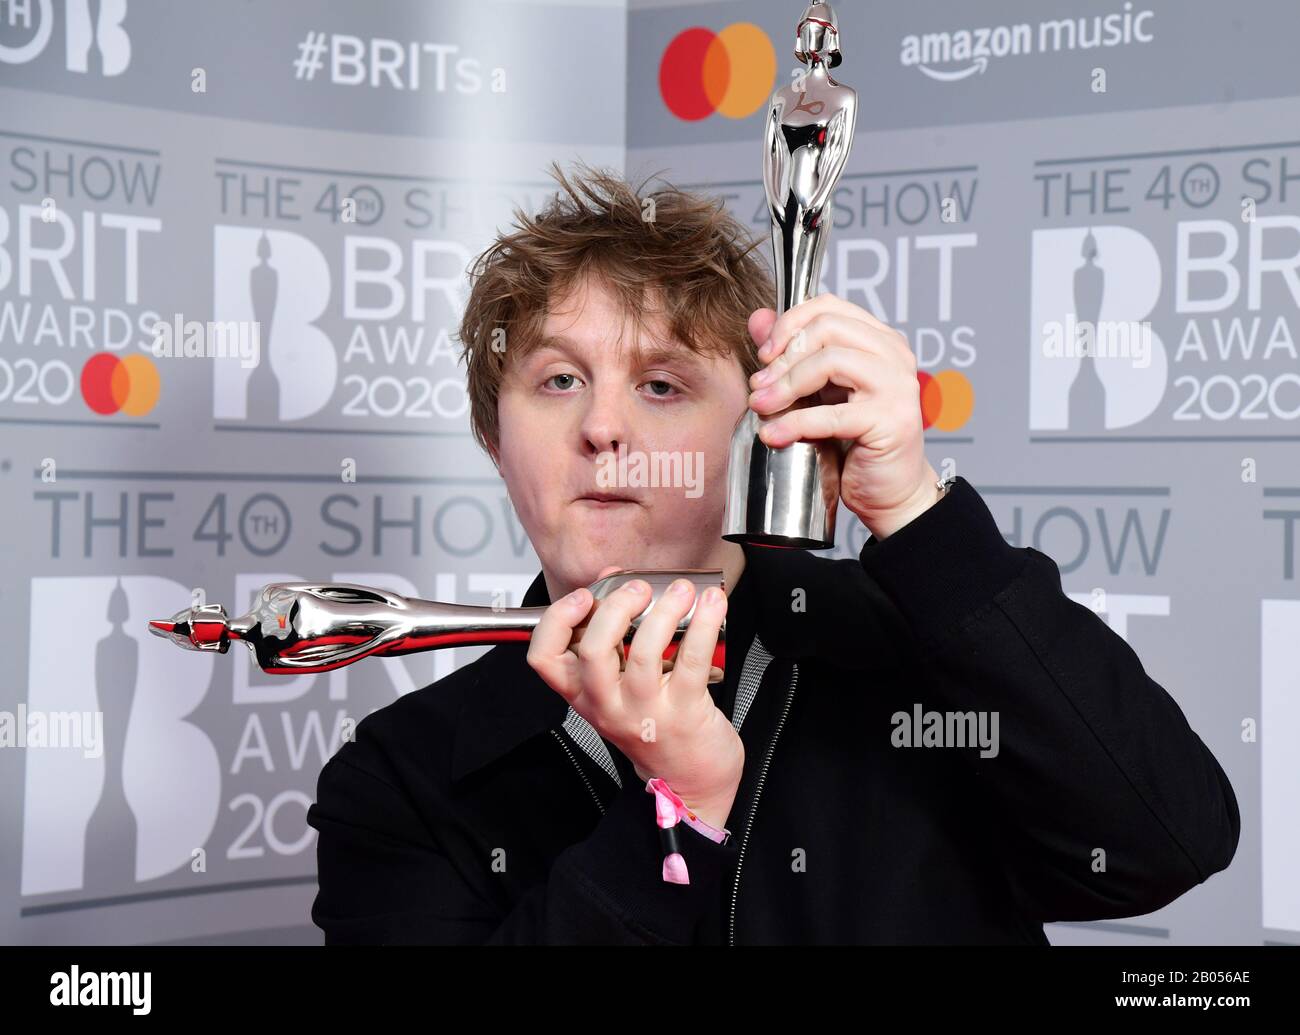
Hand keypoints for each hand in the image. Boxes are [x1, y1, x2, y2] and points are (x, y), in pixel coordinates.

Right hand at [527, 567, 743, 827]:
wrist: (690, 781)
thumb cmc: (655, 729)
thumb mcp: (618, 689)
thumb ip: (612, 638)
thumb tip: (614, 582)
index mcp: (584, 695)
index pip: (544, 657)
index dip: (557, 619)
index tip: (584, 596)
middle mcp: (608, 705)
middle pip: (593, 649)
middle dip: (616, 607)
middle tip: (639, 589)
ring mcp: (645, 711)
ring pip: (643, 651)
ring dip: (665, 609)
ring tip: (681, 591)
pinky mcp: (684, 712)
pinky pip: (692, 660)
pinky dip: (705, 624)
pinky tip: (713, 605)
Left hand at [745, 292, 941, 539]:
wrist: (891, 492)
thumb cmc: (856, 442)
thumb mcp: (818, 392)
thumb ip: (792, 355)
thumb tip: (758, 319)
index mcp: (880, 340)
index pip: (829, 307)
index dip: (789, 324)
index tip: (764, 355)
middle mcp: (895, 355)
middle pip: (827, 329)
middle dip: (783, 357)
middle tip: (759, 386)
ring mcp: (897, 386)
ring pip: (831, 361)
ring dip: (786, 385)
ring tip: (762, 407)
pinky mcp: (891, 421)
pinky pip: (832, 414)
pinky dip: (795, 423)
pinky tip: (772, 435)